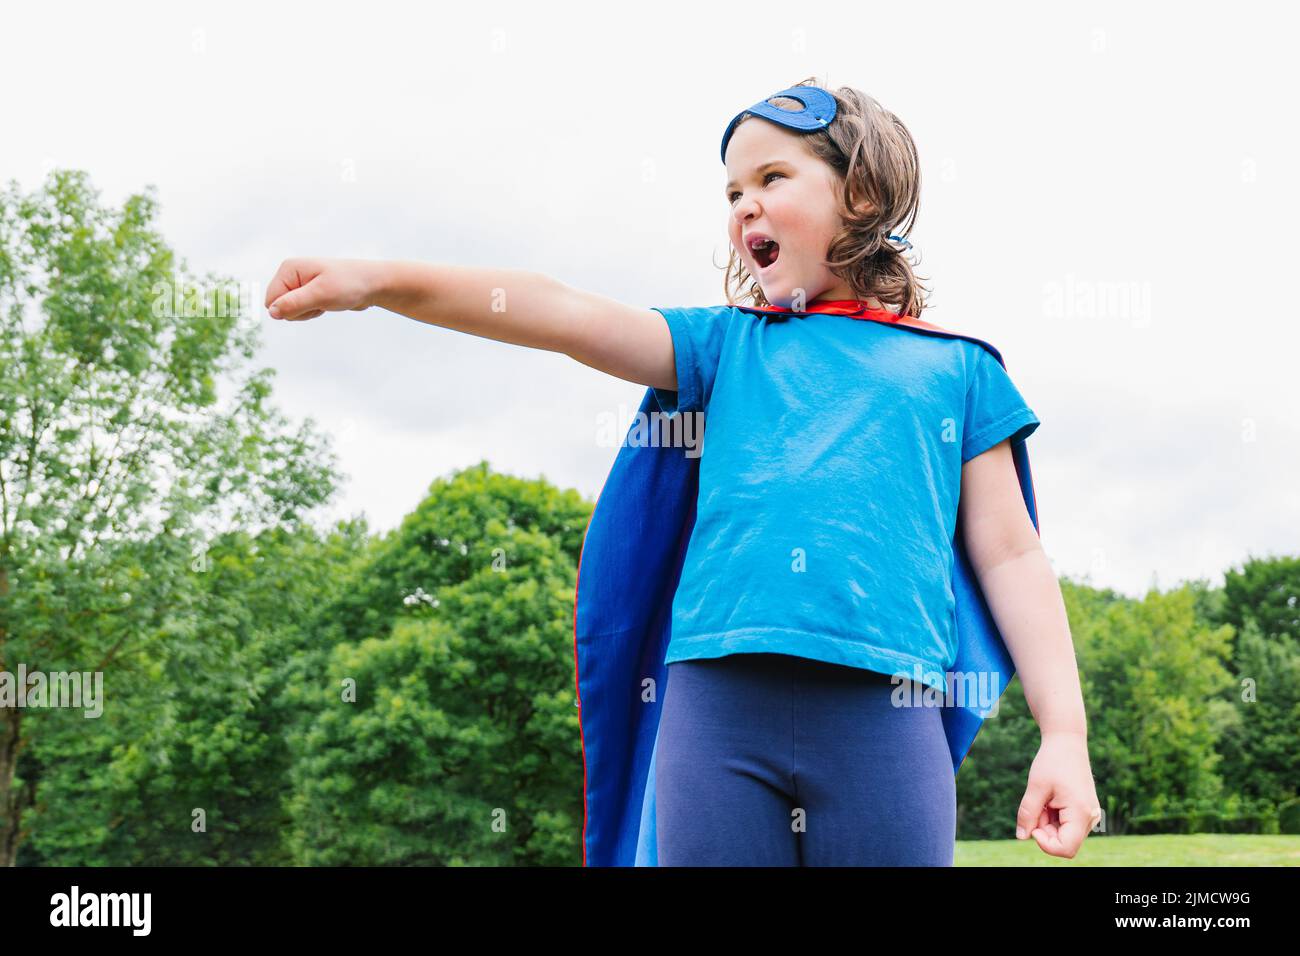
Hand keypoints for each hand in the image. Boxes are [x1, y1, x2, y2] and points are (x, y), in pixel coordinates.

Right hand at [265, 257, 385, 320]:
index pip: (271, 299)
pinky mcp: (309, 293)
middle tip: (320, 302)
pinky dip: (314, 311)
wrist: (372, 284)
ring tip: (325, 301)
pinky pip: (302, 311)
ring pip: (291, 311)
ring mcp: (300, 284)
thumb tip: (272, 313)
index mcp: (289, 269)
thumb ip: (294, 304)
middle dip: (299, 311)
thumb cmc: (349, 284)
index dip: (289, 308)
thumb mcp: (320, 295)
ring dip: (308, 312)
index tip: (310, 302)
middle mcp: (292, 275)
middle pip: (280, 306)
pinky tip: (327, 303)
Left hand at [1015, 732, 1101, 858]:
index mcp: (1081, 812)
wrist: (1067, 742)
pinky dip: (1052, 817)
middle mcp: (1090, 817)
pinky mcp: (1084, 811)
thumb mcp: (1035, 787)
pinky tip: (1049, 800)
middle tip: (1037, 804)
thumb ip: (1027, 814)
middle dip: (1044, 829)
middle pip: (1063, 842)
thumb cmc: (1052, 761)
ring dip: (1047, 822)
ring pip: (1063, 833)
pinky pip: (1066, 824)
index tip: (1032, 824)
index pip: (1066, 848)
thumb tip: (1021, 837)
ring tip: (1043, 798)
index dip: (1045, 843)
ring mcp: (1089, 815)